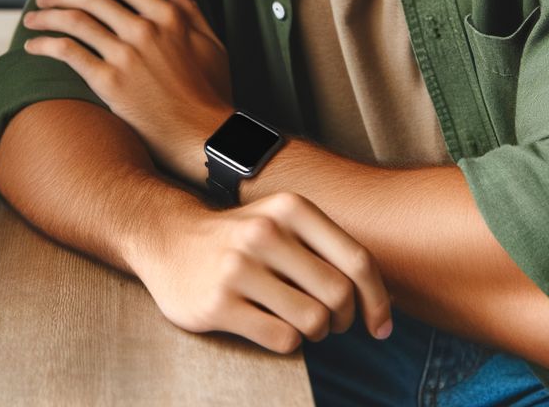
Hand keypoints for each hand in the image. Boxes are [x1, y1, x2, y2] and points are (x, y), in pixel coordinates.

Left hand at [23, 0, 232, 184]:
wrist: (204, 136)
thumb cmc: (211, 91)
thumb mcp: (210, 41)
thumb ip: (188, 6)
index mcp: (168, 16)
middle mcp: (144, 30)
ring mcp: (126, 56)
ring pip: (75, 22)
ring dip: (47, 16)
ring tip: (32, 17)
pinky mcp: (110, 83)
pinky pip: (69, 53)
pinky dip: (46, 45)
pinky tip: (33, 46)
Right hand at [132, 190, 393, 352]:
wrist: (167, 238)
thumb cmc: (239, 237)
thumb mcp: (281, 220)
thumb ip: (325, 245)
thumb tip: (379, 297)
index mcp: (289, 208)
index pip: (356, 260)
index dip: (378, 300)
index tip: (381, 326)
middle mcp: (265, 232)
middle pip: (338, 294)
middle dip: (344, 319)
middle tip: (332, 323)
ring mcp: (239, 268)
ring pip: (313, 321)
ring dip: (315, 332)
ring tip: (299, 322)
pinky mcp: (219, 303)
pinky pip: (282, 338)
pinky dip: (287, 341)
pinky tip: (270, 325)